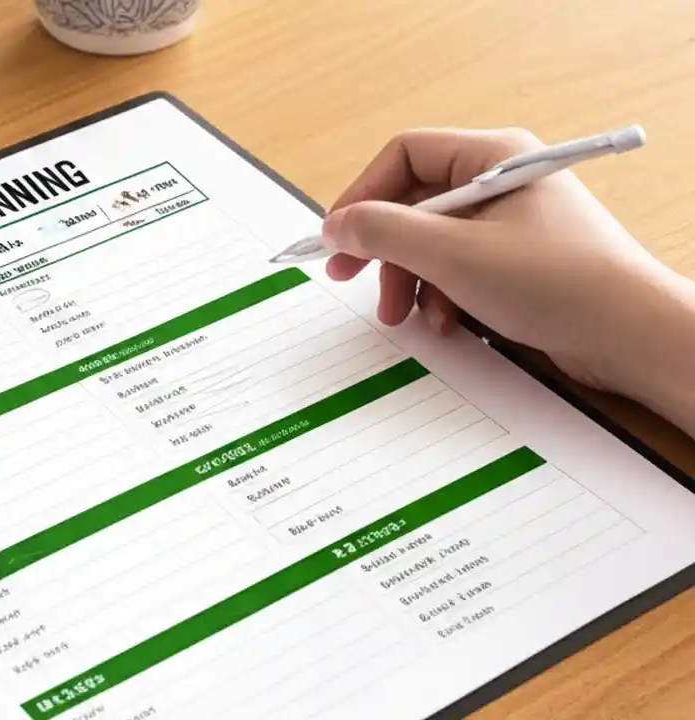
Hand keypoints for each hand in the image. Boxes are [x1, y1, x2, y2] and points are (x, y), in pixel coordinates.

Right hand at [322, 128, 694, 433]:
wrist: (630, 334)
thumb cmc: (557, 282)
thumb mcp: (453, 254)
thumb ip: (386, 233)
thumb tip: (336, 223)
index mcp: (492, 157)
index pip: (404, 155)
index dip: (362, 195)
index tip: (336, 237)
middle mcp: (500, 181)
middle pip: (413, 201)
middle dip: (382, 247)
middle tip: (348, 277)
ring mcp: (510, 221)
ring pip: (431, 240)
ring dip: (409, 279)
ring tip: (403, 316)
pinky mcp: (517, 260)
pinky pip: (458, 267)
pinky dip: (441, 294)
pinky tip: (446, 323)